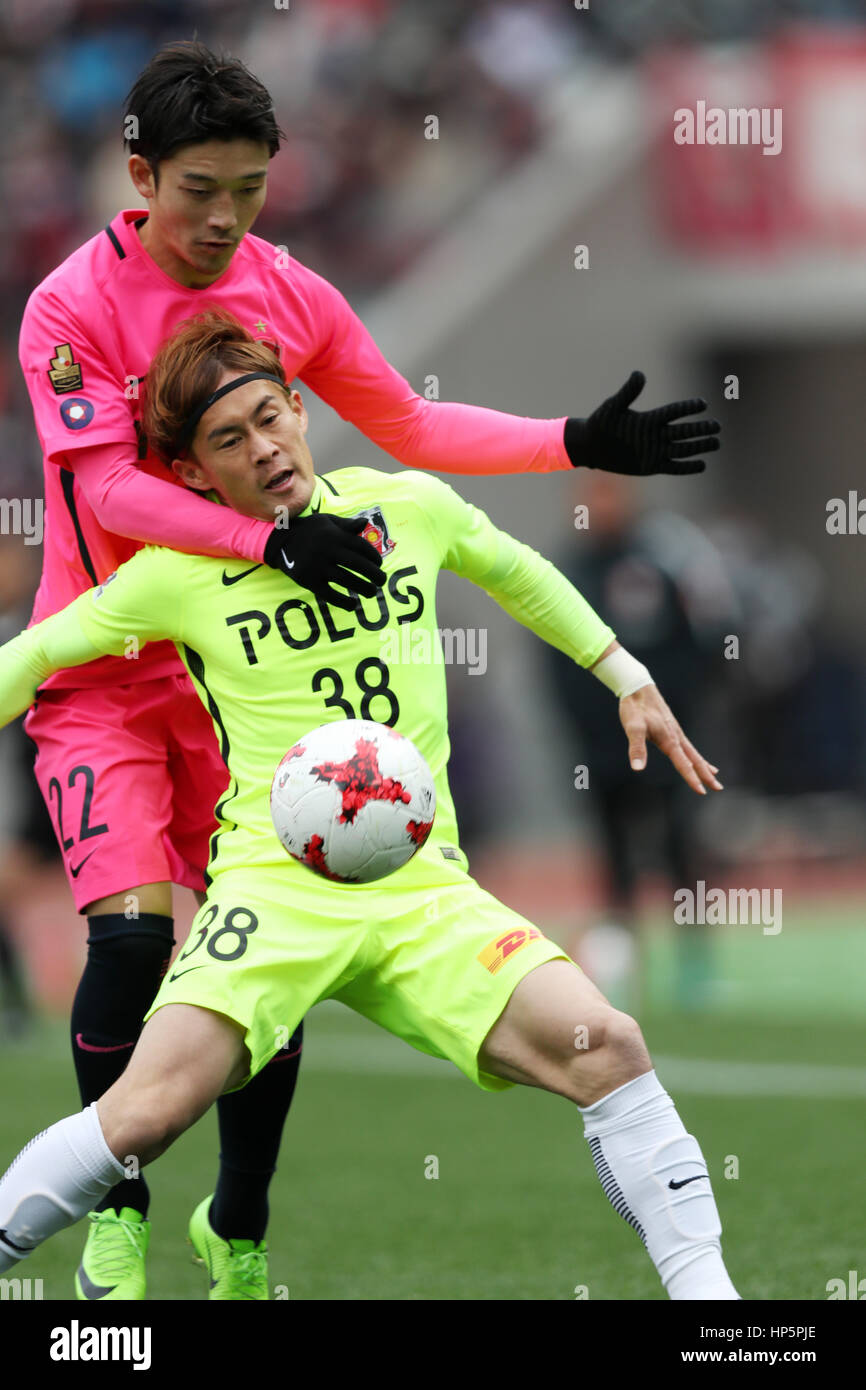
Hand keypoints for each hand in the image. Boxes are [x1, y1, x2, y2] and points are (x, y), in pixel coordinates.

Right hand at [264, 514, 384, 610]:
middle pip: (358, 565)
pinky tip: (352, 604)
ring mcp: (318, 566)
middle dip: (375, 575)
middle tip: (382, 581)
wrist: (279, 541)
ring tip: (371, 593)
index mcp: (335, 535)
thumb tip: (365, 523)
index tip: (379, 565)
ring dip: (364, 588)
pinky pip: (329, 594)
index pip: (361, 547)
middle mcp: (328, 550)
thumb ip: (346, 525)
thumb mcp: (326, 521)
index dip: (374, 557)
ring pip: (347, 580)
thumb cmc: (308, 530)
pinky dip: (343, 602)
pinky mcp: (308, 580)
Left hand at [565, 370, 720, 475]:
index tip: (703, 404)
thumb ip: (628, 392)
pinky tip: (702, 464)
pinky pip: (674, 467)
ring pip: (683, 448)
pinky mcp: (652, 466)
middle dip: (700, 428)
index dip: (688, 408)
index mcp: (650, 418)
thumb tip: (640, 374)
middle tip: (717, 426)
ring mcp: (656, 450)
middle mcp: (657, 434)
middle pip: (684, 430)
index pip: (674, 411)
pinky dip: (688, 466)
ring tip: (716, 443)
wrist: (591, 447)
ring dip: (699, 446)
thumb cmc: (600, 424)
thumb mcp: (612, 408)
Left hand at [618, 684, 721, 794]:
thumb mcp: (632, 728)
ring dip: (703, 766)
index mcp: (669, 739)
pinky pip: (687, 746)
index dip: (692, 778)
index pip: (684, 763)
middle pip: (695, 759)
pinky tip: (696, 758)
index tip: (702, 791)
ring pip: (693, 753)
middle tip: (719, 788)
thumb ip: (636, 748)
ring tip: (715, 776)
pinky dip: (695, 755)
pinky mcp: (672, 729)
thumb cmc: (634, 707)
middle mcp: (676, 737)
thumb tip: (638, 769)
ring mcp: (675, 732)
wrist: (638, 687)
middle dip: (706, 775)